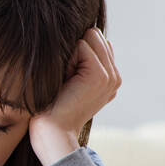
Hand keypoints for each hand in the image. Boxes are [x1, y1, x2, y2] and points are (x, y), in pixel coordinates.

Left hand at [27, 27, 120, 165]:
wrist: (51, 131)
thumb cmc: (50, 106)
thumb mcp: (67, 79)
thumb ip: (79, 60)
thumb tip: (79, 34)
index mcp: (109, 78)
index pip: (96, 41)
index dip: (75, 52)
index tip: (67, 78)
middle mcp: (114, 77)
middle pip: (94, 36)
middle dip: (74, 50)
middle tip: (65, 79)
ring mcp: (110, 76)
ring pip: (90, 37)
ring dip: (71, 54)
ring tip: (66, 80)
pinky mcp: (100, 75)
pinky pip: (83, 45)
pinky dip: (68, 58)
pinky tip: (65, 80)